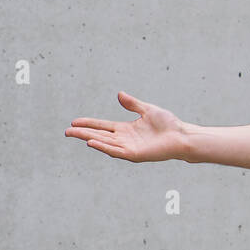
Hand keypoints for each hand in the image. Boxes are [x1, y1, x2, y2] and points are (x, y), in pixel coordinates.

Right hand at [66, 91, 186, 162]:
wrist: (181, 135)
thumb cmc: (168, 124)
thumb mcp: (147, 110)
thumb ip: (133, 104)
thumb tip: (119, 94)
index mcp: (126, 129)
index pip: (102, 126)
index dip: (89, 124)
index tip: (74, 121)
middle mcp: (124, 139)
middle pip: (99, 135)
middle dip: (82, 132)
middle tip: (67, 131)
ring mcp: (128, 147)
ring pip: (104, 142)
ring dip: (89, 138)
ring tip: (74, 134)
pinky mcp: (134, 154)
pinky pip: (115, 151)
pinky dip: (103, 146)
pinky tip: (91, 142)